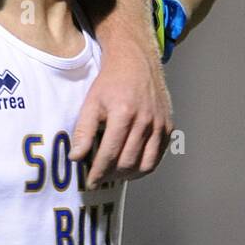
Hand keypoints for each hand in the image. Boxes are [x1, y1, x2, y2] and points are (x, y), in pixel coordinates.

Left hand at [71, 42, 172, 188]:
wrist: (136, 63)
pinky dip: (143, 167)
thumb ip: (83, 131)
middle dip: (111, 175)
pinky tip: (130, 167)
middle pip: (128, 162)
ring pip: (146, 164)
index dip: (99, 172)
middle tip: (99, 179)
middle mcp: (146, 120)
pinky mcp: (169, 127)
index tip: (90, 182)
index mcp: (124, 113)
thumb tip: (76, 157)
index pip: (110, 154)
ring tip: (114, 175)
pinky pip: (158, 157)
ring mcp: (160, 124)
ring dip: (128, 175)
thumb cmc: (111, 82)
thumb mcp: (91, 102)